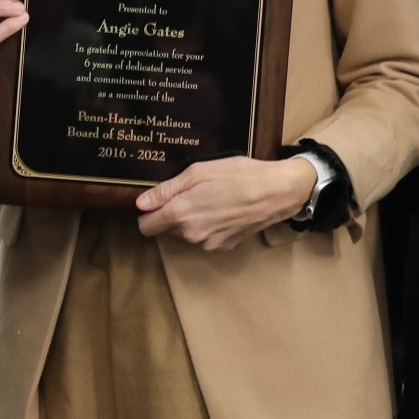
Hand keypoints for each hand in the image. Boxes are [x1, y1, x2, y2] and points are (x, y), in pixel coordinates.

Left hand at [135, 155, 317, 250]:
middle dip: (172, 213)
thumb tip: (141, 203)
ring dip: (191, 219)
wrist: (277, 192)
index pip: (146, 226)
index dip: (147, 213)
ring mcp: (209, 243)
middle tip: (192, 192)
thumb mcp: (198, 172)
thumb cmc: (238, 175)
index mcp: (181, 214)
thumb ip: (166, 190)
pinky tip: (223, 208)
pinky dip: (209, 225)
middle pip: (167, 228)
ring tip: (211, 197)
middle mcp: (192, 234)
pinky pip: (206, 237)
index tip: (156, 201)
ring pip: (187, 233)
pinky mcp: (225, 246)